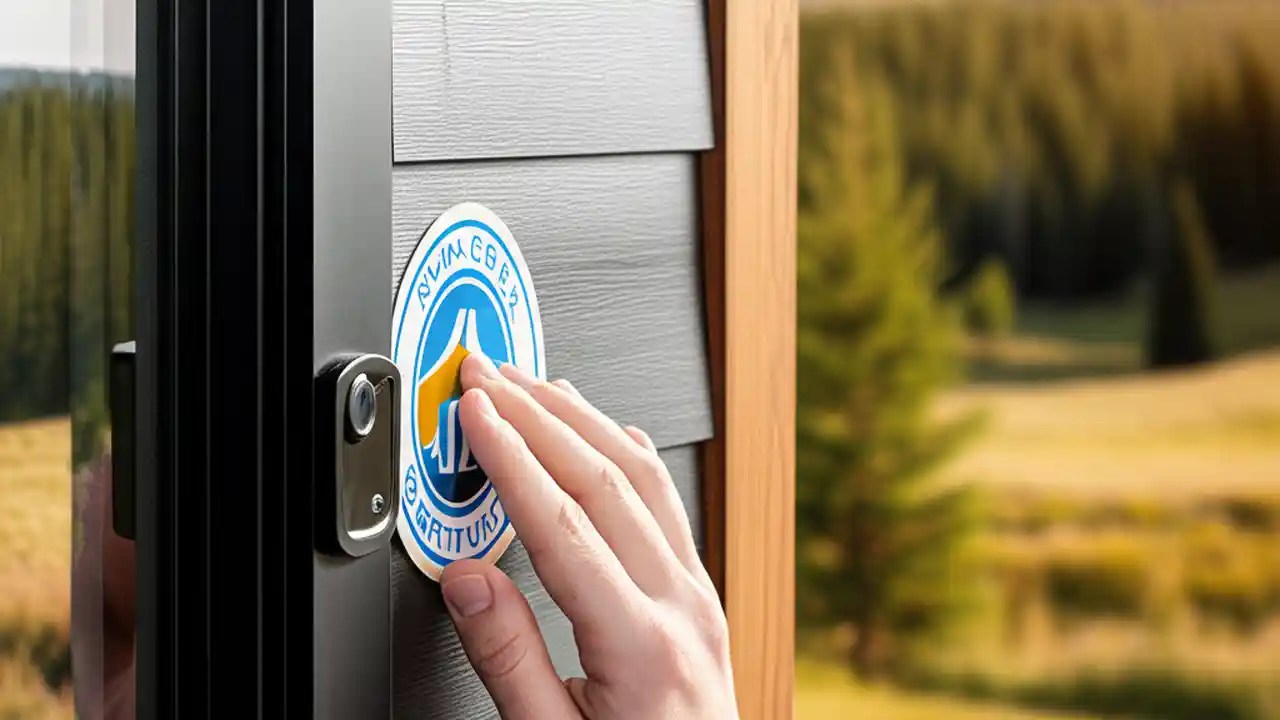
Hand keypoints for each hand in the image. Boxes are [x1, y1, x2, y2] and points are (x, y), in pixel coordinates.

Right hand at [439, 354, 737, 718]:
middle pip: (604, 481)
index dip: (511, 457)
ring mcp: (699, 597)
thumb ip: (508, 660)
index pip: (563, 525)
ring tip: (531, 380)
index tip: (474, 410)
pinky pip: (667, 503)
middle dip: (537, 414)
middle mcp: (681, 609)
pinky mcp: (701, 596)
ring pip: (642, 478)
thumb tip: (467, 578)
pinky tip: (604, 427)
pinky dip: (627, 451)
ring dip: (581, 418)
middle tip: (487, 370)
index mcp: (641, 648)